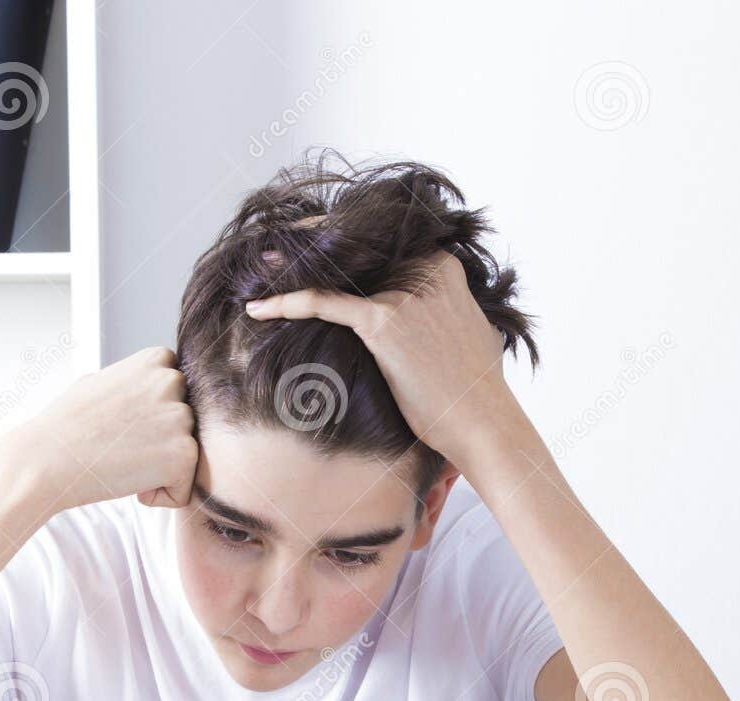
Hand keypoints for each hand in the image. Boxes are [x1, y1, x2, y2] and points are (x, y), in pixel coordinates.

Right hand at [16, 345, 197, 512]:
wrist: (46, 460)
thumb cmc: (66, 425)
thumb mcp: (101, 382)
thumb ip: (135, 382)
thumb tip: (149, 383)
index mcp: (155, 359)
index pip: (176, 395)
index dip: (150, 417)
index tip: (119, 425)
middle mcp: (173, 382)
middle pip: (183, 424)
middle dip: (158, 441)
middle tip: (118, 446)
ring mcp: (181, 417)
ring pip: (184, 455)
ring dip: (157, 467)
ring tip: (120, 462)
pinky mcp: (184, 454)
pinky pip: (184, 488)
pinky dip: (159, 495)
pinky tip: (129, 483)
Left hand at [244, 252, 524, 467]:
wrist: (481, 421)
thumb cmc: (471, 386)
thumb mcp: (466, 327)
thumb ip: (442, 304)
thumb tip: (426, 310)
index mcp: (442, 263)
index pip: (378, 241)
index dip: (338, 238)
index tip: (307, 242)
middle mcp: (425, 268)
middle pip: (351, 249)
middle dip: (307, 247)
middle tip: (271, 253)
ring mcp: (405, 292)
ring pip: (332, 272)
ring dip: (289, 272)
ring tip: (258, 272)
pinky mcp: (384, 320)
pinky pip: (322, 303)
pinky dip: (286, 303)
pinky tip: (258, 308)